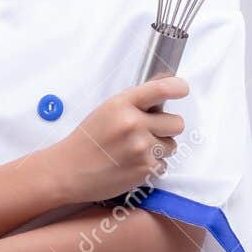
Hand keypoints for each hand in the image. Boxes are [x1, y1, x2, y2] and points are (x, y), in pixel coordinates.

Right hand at [51, 76, 188, 200]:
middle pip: (177, 123)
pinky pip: (164, 164)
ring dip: (159, 148)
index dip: (178, 88)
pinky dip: (151, 166)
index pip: (161, 89)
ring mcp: (141, 148)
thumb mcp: (108, 109)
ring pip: (172, 145)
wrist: (69, 171)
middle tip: (148, 132)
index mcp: (122, 104)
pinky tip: (131, 165)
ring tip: (134, 151)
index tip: (182, 90)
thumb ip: (137, 99)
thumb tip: (167, 80)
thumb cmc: (89, 139)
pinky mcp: (145, 170)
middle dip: (166, 128)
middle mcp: (133, 124)